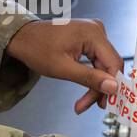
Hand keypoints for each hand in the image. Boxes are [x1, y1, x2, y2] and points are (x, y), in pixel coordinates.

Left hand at [6, 18, 123, 113]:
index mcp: (93, 33)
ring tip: (83, 103)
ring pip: (104, 66)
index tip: (103, 105)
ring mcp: (94, 33)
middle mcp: (98, 30)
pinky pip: (97, 60)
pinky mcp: (89, 39)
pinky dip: (92, 76)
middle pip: (109, 66)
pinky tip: (85, 89)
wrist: (23, 37)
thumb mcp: (62, 68)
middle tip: (87, 106)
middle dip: (100, 89)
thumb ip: (89, 78)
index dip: (111, 87)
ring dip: (95, 85)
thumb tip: (113, 87)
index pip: (114, 64)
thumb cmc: (37, 49)